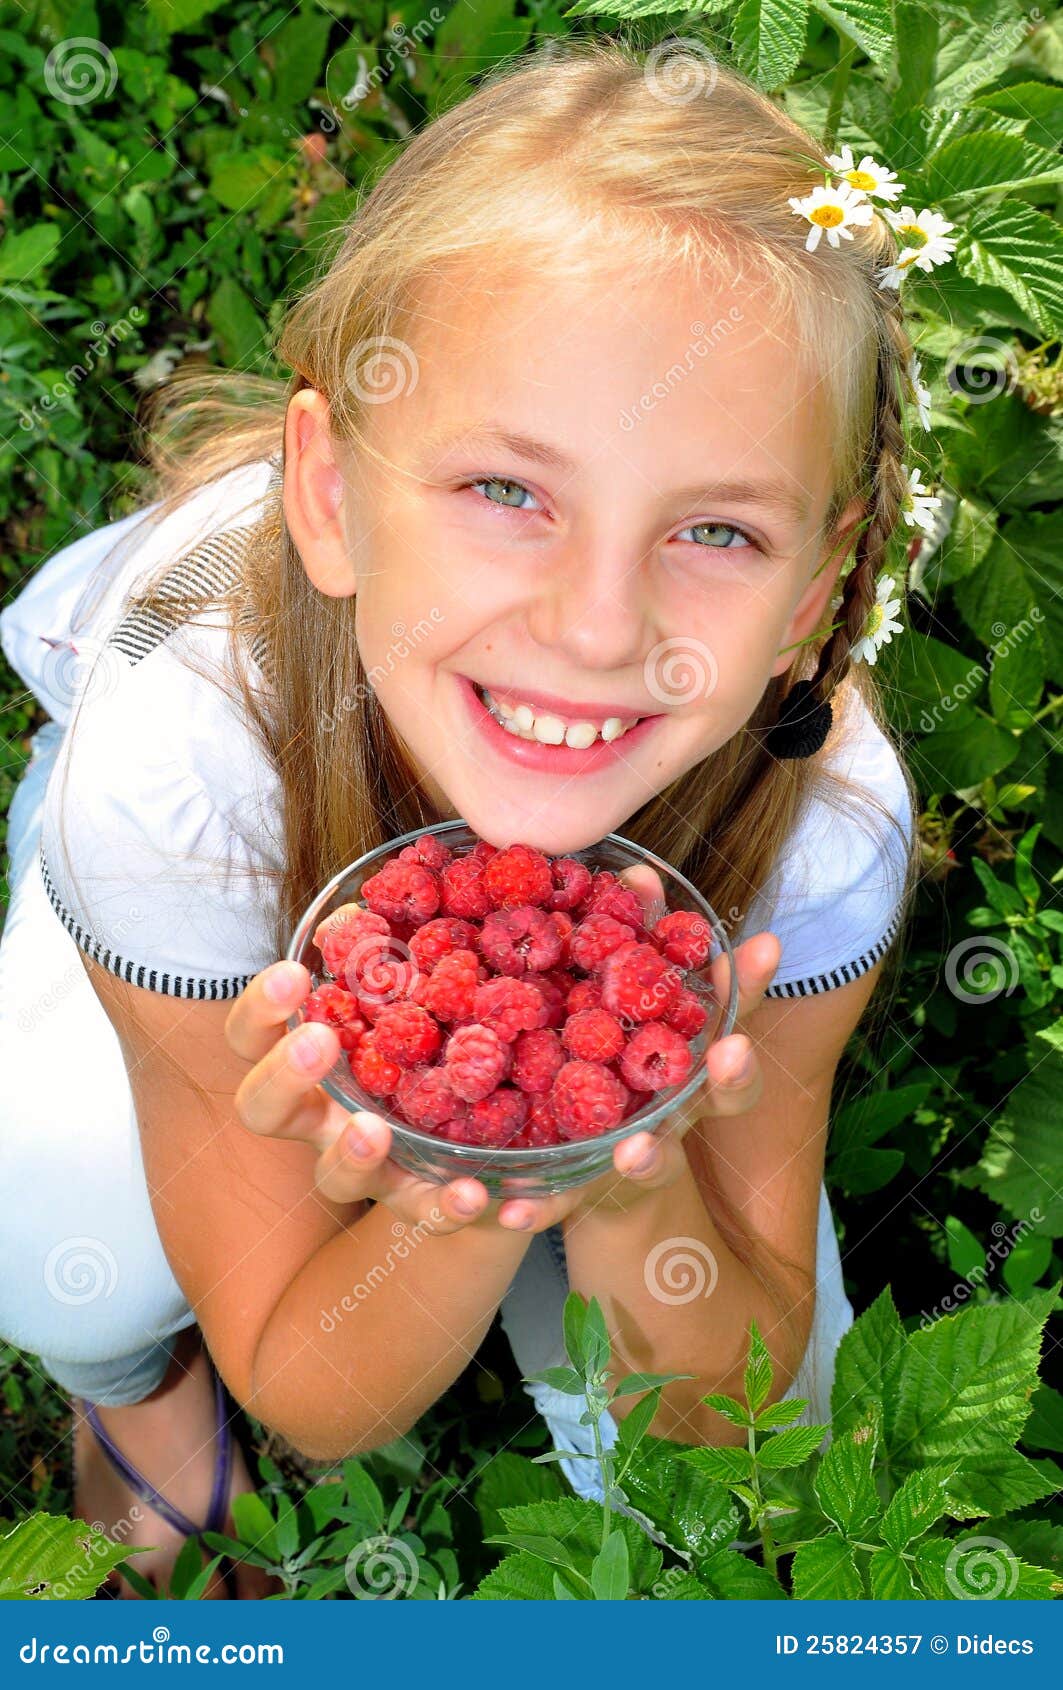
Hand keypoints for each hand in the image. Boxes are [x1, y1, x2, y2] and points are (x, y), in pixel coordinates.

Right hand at [224, 961, 502, 1234]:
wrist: (473, 1111)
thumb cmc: (422, 1024)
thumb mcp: (405, 981)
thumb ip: (381, 951)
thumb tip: (366, 899)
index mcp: (304, 1056)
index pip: (251, 1035)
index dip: (260, 1008)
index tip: (293, 973)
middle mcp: (318, 1115)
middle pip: (263, 1110)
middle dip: (284, 1075)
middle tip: (319, 1041)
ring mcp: (362, 1162)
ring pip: (332, 1176)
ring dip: (348, 1155)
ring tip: (371, 1131)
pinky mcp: (414, 1195)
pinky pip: (421, 1210)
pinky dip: (442, 1207)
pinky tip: (473, 1194)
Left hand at [551, 864, 779, 1223]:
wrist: (579, 1159)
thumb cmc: (606, 1053)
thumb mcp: (623, 994)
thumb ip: (638, 938)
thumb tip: (637, 867)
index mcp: (688, 1067)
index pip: (729, 1038)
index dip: (742, 1009)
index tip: (755, 975)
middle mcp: (672, 1115)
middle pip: (710, 1105)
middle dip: (723, 1083)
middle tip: (730, 1059)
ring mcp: (629, 1159)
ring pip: (645, 1166)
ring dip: (645, 1159)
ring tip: (633, 1153)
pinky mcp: (574, 1193)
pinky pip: (559, 1205)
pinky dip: (538, 1208)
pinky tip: (511, 1211)